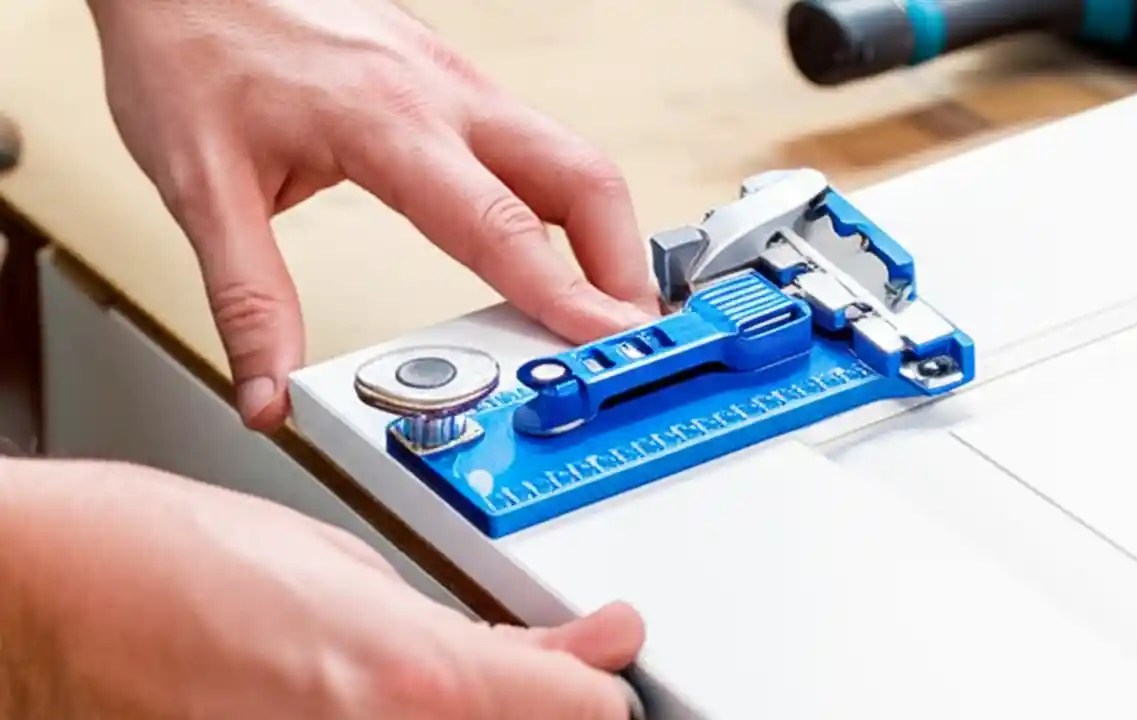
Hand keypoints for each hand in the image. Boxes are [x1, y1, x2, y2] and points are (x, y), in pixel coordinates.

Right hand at [0, 458, 645, 718]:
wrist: (49, 602)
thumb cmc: (168, 557)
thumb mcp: (353, 565)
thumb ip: (468, 626)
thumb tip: (553, 649)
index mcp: (416, 679)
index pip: (595, 715)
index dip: (601, 681)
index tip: (600, 655)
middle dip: (546, 707)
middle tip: (544, 667)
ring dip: (484, 719)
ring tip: (442, 682)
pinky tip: (381, 702)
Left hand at [85, 0, 661, 430]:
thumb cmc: (192, 45)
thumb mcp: (203, 186)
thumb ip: (249, 301)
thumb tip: (271, 391)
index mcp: (388, 122)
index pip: (503, 223)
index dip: (564, 291)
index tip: (606, 339)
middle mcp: (443, 94)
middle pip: (582, 178)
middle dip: (622, 263)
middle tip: (625, 332)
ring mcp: (457, 81)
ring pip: (571, 158)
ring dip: (602, 234)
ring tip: (599, 303)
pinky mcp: (451, 79)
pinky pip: (536, 145)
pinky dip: (565, 206)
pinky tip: (547, 244)